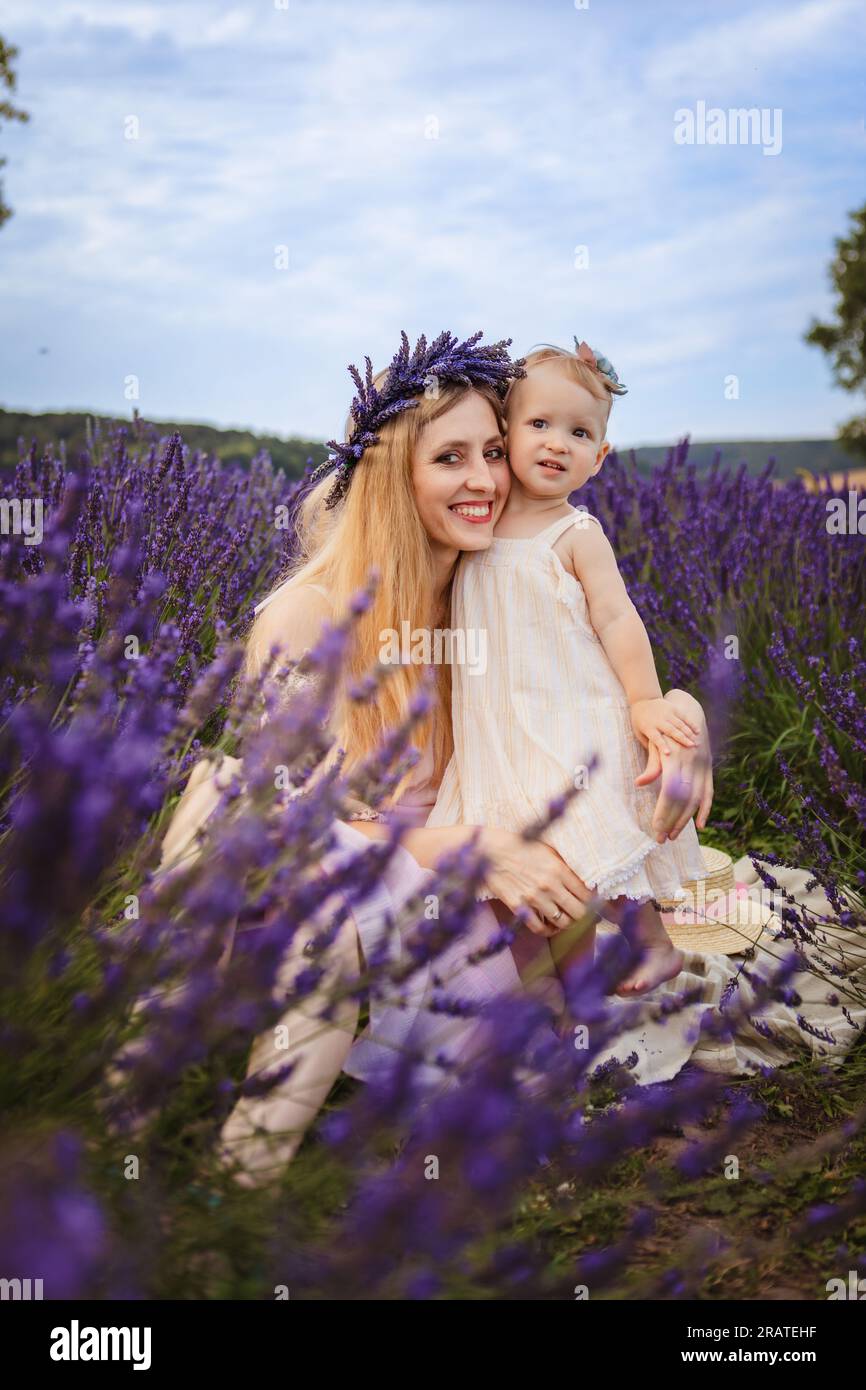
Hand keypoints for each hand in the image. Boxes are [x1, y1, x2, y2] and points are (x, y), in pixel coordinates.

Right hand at [478, 826, 595, 935]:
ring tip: (566, 920)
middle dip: (584, 916)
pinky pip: (539, 928)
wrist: (491, 851)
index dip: (595, 903)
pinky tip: (549, 925)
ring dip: (567, 924)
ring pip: (562, 923)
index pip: (587, 894)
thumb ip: (566, 866)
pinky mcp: (518, 907)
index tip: (596, 906)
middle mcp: (549, 885)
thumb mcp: (548, 851)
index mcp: (559, 869)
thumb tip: (585, 881)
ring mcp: (534, 898)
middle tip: (583, 915)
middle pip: (579, 912)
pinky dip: (547, 930)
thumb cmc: (521, 847)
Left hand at [630, 697, 699, 756]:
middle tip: (691, 746)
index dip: (662, 745)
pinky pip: (684, 716)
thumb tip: (656, 760)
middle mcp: (658, 720)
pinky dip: (691, 724)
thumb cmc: (640, 722)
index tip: (668, 753)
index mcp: (648, 728)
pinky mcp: (672, 708)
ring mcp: (666, 713)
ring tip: (696, 742)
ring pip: (679, 724)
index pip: (656, 738)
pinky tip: (698, 731)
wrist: (642, 700)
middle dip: (681, 739)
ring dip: (689, 733)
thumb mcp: (639, 733)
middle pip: (671, 730)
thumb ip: (648, 744)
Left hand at [634, 689, 713, 841]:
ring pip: (696, 799)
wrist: (687, 708)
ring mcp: (703, 766)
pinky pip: (709, 792)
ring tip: (674, 835)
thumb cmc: (664, 728)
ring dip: (685, 820)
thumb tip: (639, 784)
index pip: (670, 794)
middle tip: (661, 839)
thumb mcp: (655, 743)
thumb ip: (651, 766)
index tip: (655, 828)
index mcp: (677, 758)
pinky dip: (705, 809)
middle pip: (683, 801)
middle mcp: (692, 764)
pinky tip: (700, 825)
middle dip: (672, 821)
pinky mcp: (709, 768)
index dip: (663, 813)